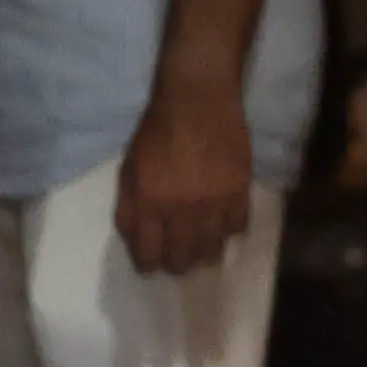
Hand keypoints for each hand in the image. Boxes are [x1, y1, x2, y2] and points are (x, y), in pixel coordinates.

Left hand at [117, 68, 259, 274]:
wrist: (196, 101)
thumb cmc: (155, 132)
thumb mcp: (128, 169)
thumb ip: (129, 206)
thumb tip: (137, 239)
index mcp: (146, 202)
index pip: (148, 253)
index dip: (149, 265)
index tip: (151, 266)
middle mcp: (179, 209)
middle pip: (182, 258)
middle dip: (177, 263)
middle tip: (179, 259)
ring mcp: (212, 202)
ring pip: (212, 249)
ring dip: (205, 252)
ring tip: (203, 247)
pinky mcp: (239, 191)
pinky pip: (237, 227)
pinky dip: (230, 230)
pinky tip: (223, 222)